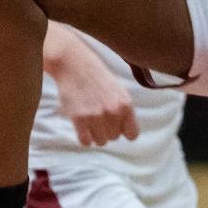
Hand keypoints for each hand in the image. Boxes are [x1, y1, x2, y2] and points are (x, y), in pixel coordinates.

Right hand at [46, 32, 138, 146]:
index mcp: (126, 105)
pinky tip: (82, 126)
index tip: (116, 125)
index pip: (132, 134)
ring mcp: (96, 116)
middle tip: (98, 116)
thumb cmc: (98, 78)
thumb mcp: (119, 91)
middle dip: (107, 130)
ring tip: (90, 120)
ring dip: (95, 134)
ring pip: (100, 142)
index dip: (123, 130)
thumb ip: (124, 111)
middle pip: (114, 138)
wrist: (75, 65)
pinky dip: (84, 137)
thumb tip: (126, 131)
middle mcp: (113, 112)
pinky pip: (85, 141)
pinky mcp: (79, 119)